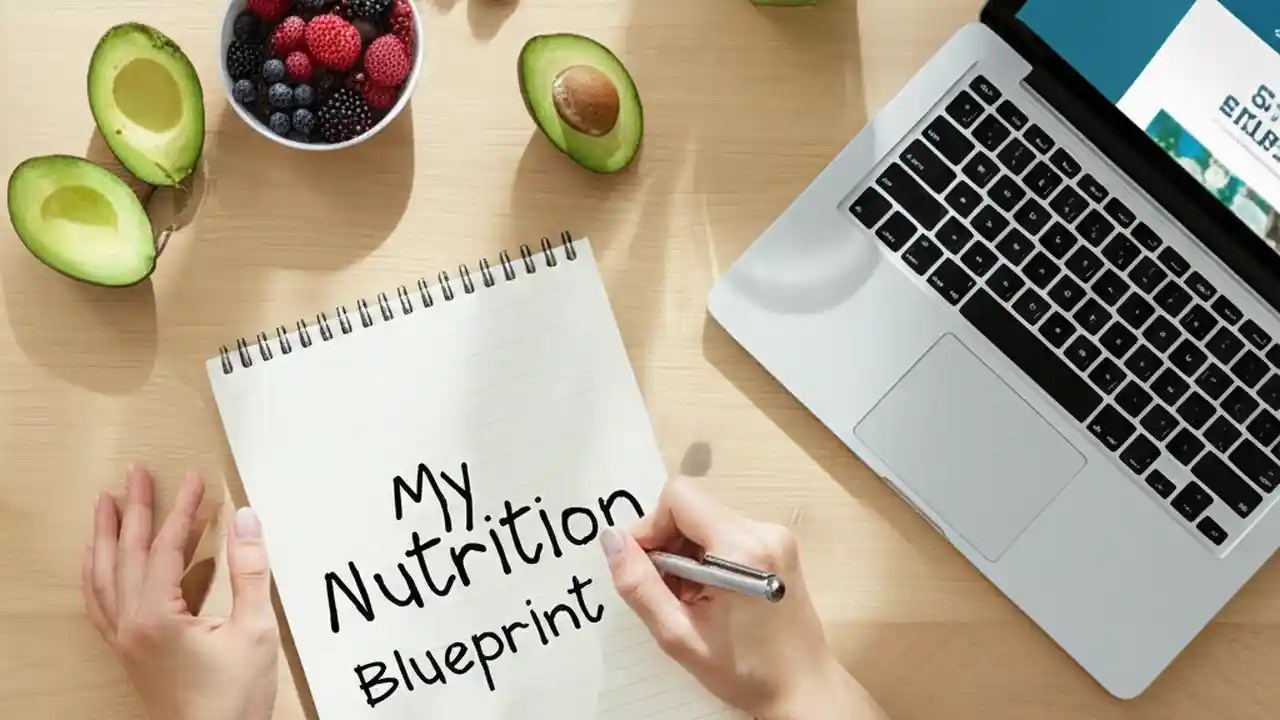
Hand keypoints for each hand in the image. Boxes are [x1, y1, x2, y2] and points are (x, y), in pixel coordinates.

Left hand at [82, 465, 278, 719]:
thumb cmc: (234, 699)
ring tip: (105, 506)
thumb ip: (249, 570)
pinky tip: (101, 562)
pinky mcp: (129, 653)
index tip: (193, 479)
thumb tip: (247, 518)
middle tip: (136, 474)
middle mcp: (129, 626)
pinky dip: (98, 574)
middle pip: (123, 555)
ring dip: (104, 538)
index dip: (181, 510)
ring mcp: (124, 641)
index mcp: (156, 617)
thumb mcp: (255, 630)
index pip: (164, 548)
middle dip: (131, 510)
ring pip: (102, 578)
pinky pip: (100, 604)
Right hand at [602, 476, 887, 719]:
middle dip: (668, 544)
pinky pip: (726, 532)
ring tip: (691, 598)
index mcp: (743, 548)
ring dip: (686, 553)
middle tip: (668, 592)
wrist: (803, 689)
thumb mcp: (678, 635)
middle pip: (693, 508)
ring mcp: (776, 535)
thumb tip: (610, 538)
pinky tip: (711, 594)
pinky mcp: (779, 545)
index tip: (644, 568)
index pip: (679, 497)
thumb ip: (638, 584)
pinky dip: (706, 556)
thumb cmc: (744, 670)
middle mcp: (764, 530)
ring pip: (707, 520)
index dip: (651, 526)